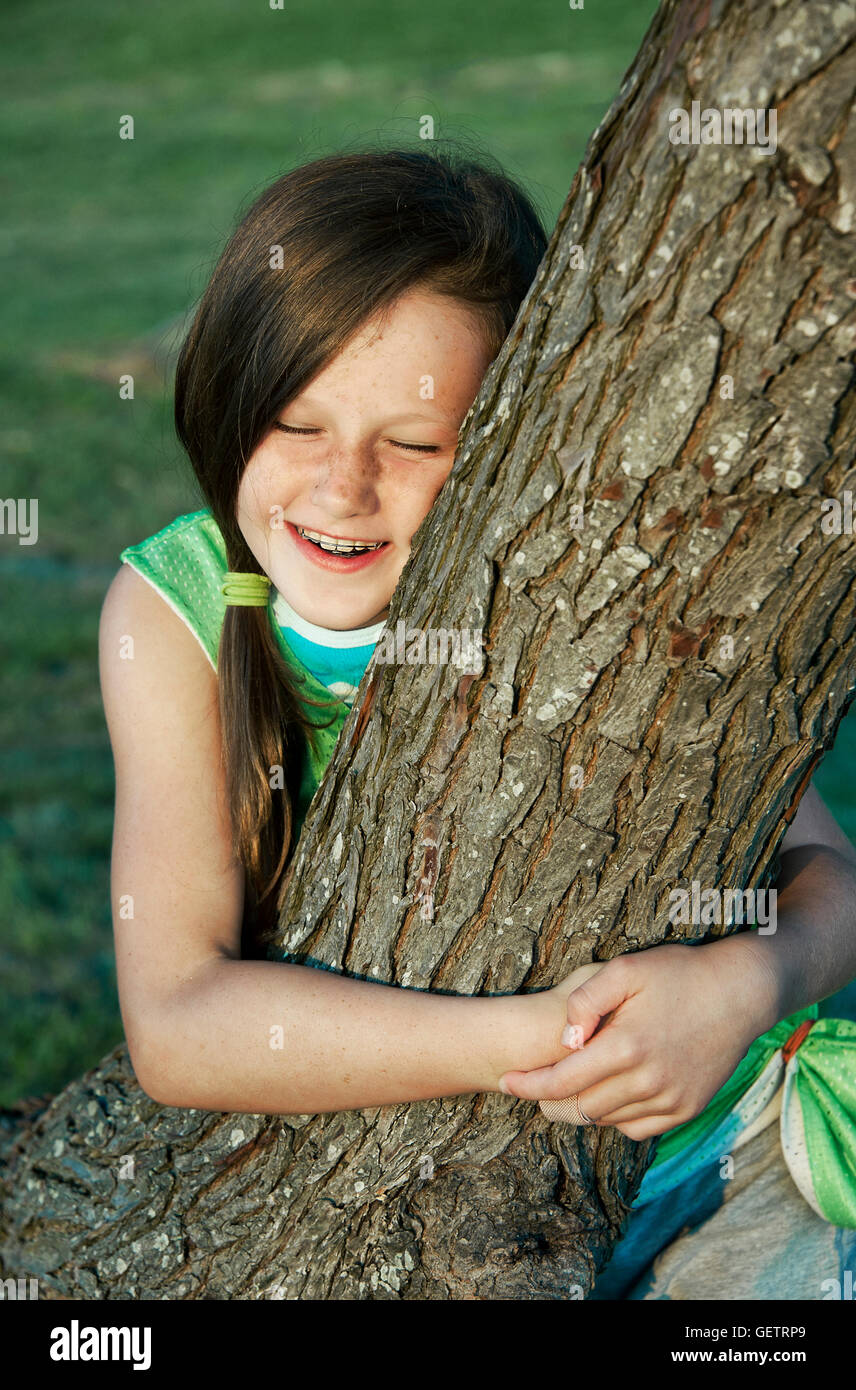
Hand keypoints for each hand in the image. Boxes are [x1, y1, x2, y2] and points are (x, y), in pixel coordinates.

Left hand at [498, 939, 775, 1139]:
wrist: (741, 993)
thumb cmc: (679, 974)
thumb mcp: (625, 970)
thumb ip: (584, 1002)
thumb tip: (564, 1041)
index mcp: (625, 1048)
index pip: (561, 1081)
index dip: (527, 1085)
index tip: (506, 1080)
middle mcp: (648, 1083)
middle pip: (580, 1109)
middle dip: (550, 1100)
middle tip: (536, 1084)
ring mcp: (670, 1100)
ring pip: (607, 1121)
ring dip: (582, 1108)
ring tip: (571, 1086)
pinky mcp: (687, 1109)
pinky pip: (638, 1128)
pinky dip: (617, 1118)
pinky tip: (610, 1094)